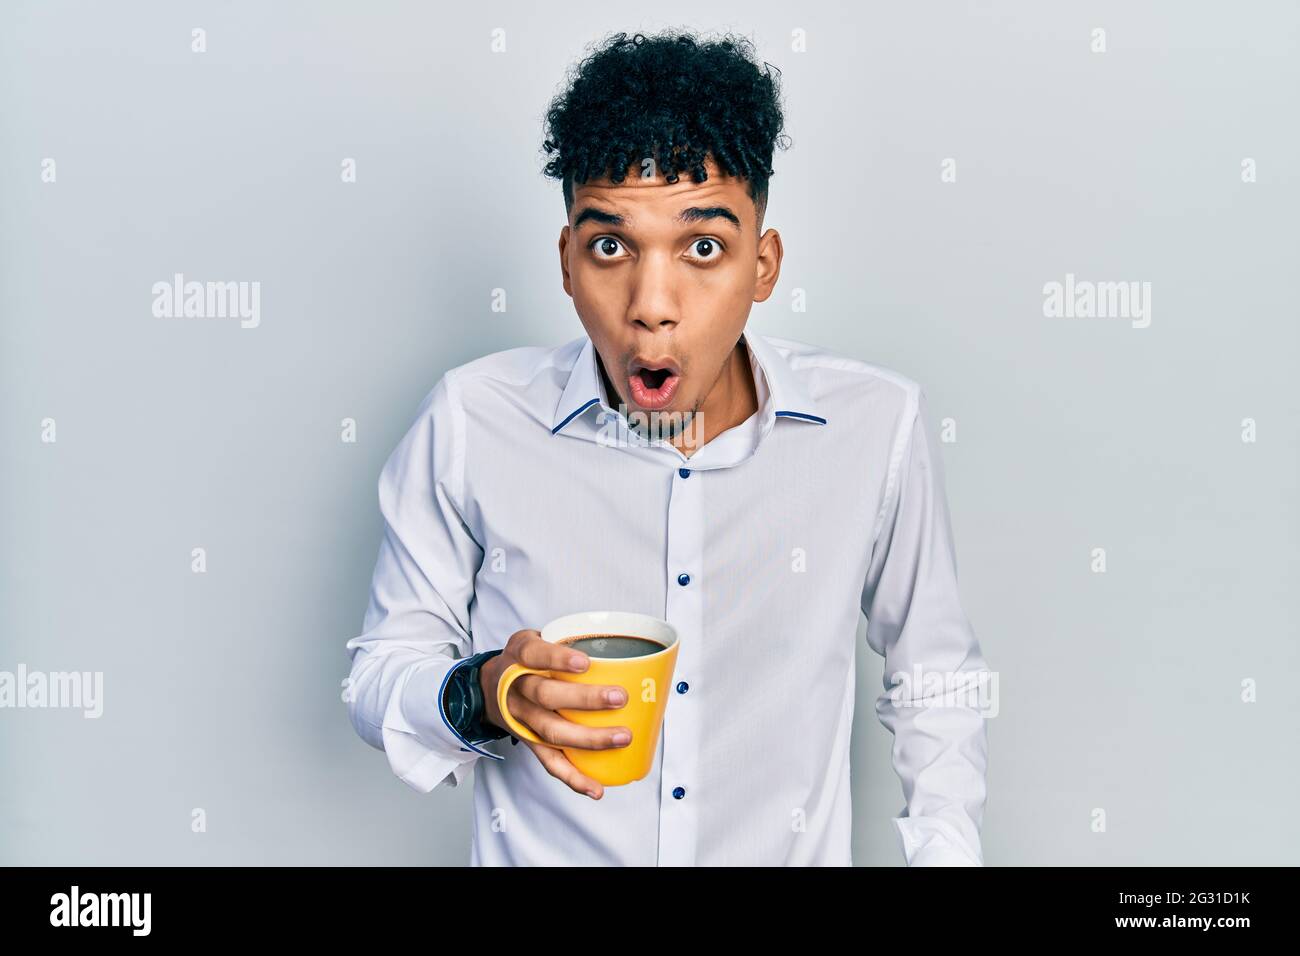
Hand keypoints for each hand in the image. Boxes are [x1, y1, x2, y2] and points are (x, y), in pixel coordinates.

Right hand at [480, 628, 631, 799]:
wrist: (488, 687)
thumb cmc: (526, 660)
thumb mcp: (538, 637)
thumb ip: (568, 639)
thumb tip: (624, 646)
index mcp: (520, 656)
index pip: (534, 655)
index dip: (558, 659)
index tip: (585, 663)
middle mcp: (516, 688)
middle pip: (546, 696)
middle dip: (585, 699)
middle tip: (620, 697)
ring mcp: (521, 718)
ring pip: (551, 731)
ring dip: (588, 738)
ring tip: (621, 737)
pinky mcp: (529, 742)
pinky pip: (549, 762)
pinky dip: (573, 778)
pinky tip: (595, 788)